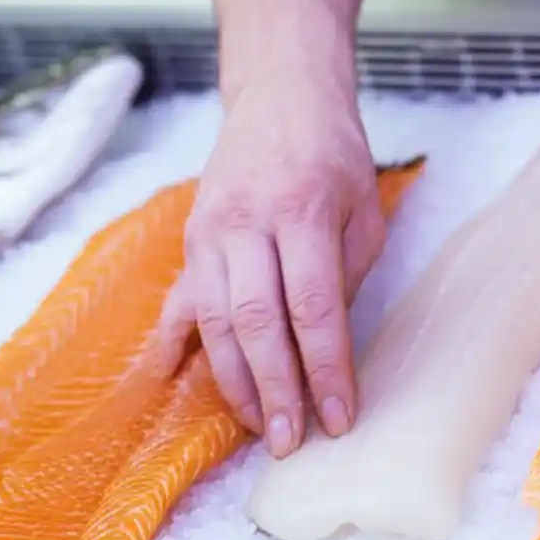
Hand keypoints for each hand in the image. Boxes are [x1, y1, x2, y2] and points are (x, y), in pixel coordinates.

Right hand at [160, 66, 383, 457]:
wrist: (280, 98)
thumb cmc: (334, 157)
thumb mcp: (364, 209)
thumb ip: (345, 276)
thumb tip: (325, 348)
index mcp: (302, 211)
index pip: (313, 307)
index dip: (325, 369)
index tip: (338, 418)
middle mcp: (247, 222)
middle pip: (256, 323)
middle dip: (275, 390)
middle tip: (289, 441)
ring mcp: (209, 230)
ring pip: (214, 321)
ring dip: (234, 382)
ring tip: (257, 425)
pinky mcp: (190, 238)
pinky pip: (181, 302)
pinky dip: (178, 346)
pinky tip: (176, 383)